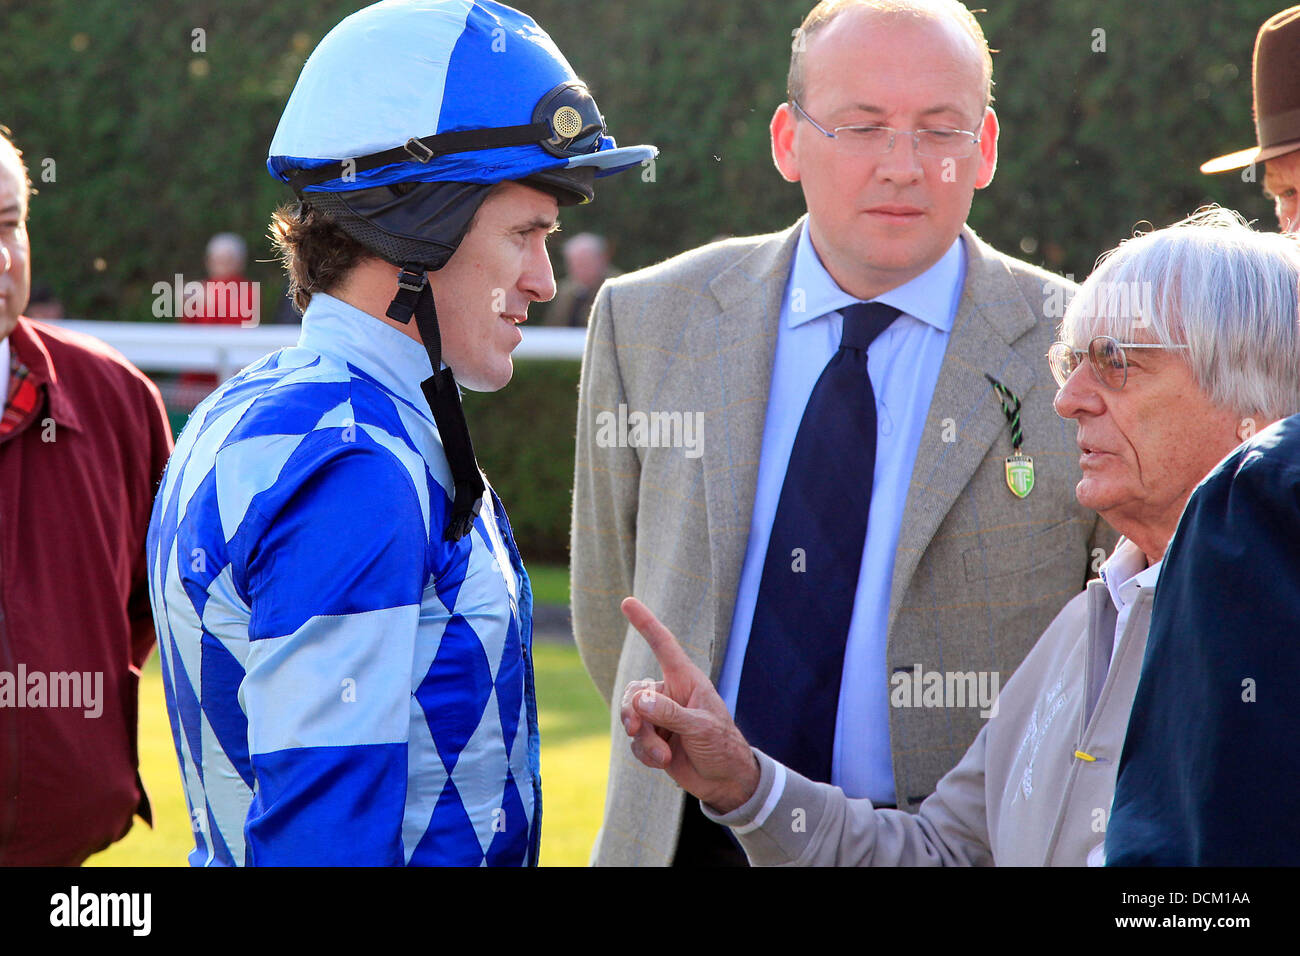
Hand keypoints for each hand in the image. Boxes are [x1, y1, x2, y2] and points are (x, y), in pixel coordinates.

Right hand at [619, 596, 759, 813]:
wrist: (724, 780)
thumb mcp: (701, 727)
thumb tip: (641, 700)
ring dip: (643, 740)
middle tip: (635, 729)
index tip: (627, 601)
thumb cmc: (721, 745)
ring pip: (632, 719)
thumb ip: (671, 713)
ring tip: (662, 757)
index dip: (645, 623)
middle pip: (635, 691)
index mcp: (686, 680)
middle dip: (631, 711)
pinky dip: (644, 754)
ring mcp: (660, 717)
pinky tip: (662, 763)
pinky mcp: (654, 739)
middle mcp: (669, 694)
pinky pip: (635, 741)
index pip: (663, 645)